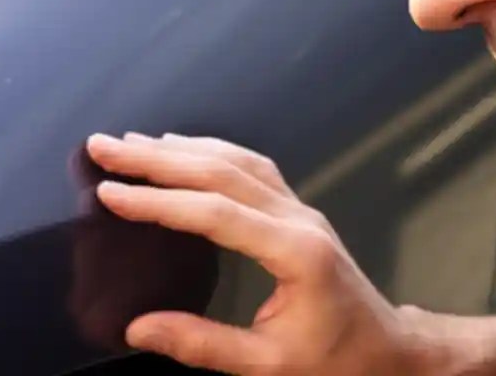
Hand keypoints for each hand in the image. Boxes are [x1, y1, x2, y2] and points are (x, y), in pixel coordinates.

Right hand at [85, 131, 427, 374]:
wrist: (392, 352)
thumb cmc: (338, 361)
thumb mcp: (269, 367)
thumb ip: (202, 345)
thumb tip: (137, 329)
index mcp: (294, 253)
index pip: (214, 215)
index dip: (157, 201)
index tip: (109, 192)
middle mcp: (298, 218)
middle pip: (220, 172)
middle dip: (156, 158)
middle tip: (104, 147)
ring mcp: (300, 209)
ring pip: (235, 161)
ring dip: (180, 148)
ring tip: (131, 143)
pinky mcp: (298, 210)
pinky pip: (251, 167)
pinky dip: (210, 152)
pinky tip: (183, 150)